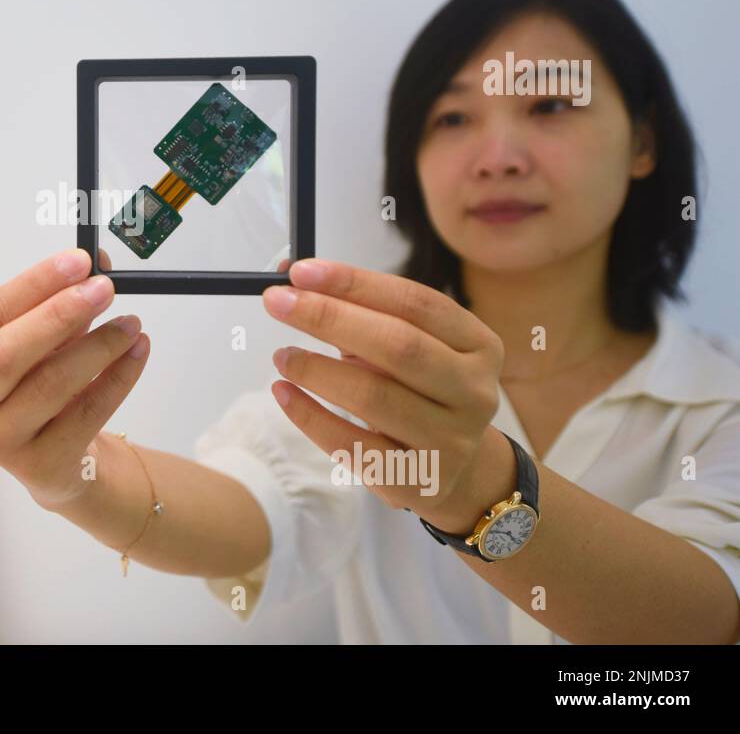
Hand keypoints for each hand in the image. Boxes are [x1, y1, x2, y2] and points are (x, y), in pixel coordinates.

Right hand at [0, 248, 149, 508]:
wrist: (58, 460)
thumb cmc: (42, 388)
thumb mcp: (48, 342)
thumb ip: (65, 299)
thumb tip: (99, 262)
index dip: (34, 284)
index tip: (77, 261)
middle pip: (6, 354)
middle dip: (58, 315)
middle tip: (103, 288)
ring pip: (50, 386)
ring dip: (98, 347)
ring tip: (131, 324)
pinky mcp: (39, 466)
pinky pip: (86, 415)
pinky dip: (118, 379)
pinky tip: (138, 353)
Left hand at [262, 259, 506, 526]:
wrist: (456, 472)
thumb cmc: (420, 392)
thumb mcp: (411, 347)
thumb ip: (364, 313)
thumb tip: (295, 282)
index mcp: (478, 345)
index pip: (416, 303)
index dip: (356, 283)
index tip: (301, 272)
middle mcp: (474, 392)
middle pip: (398, 346)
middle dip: (330, 318)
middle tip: (277, 302)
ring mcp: (451, 441)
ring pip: (374, 397)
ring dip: (316, 370)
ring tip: (281, 355)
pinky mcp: (418, 484)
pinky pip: (353, 446)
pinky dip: (310, 416)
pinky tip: (284, 393)